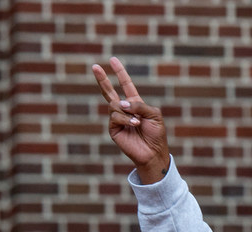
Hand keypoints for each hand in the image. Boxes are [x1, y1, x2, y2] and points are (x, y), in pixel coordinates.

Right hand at [92, 57, 170, 181]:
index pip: (126, 85)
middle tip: (94, 66)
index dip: (120, 72)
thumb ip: (140, 104)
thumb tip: (121, 103)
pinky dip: (125, 119)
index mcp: (135, 103)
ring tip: (137, 123)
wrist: (153, 152)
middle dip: (102, 79)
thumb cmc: (156, 134)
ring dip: (127, 112)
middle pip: (109, 91)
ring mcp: (117, 119)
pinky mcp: (113, 129)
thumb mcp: (154, 114)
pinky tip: (134, 125)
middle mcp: (124, 110)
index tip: (112, 60)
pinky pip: (115, 116)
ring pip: (114, 105)